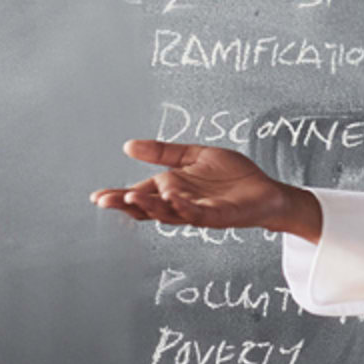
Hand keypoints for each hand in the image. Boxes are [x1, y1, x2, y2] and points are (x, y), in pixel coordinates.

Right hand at [87, 140, 323, 240]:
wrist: (266, 190)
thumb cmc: (232, 176)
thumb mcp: (193, 156)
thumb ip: (163, 153)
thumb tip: (128, 146)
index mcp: (171, 189)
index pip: (139, 194)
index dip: (118, 196)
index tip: (96, 197)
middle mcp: (180, 203)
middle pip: (147, 207)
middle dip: (125, 204)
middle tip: (104, 201)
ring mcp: (197, 212)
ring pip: (168, 213)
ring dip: (150, 207)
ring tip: (130, 198)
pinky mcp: (217, 217)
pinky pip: (196, 214)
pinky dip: (182, 207)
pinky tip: (171, 198)